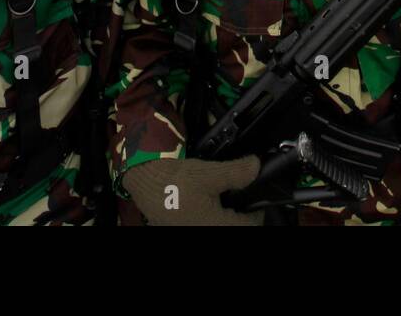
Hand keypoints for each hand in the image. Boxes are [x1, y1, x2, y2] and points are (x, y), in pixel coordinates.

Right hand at [122, 156, 263, 225]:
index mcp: (217, 226)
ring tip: (221, 196)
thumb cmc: (176, 181)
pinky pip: (203, 222)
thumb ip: (237, 172)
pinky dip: (208, 214)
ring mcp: (191, 230)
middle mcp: (204, 232)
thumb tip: (256, 167)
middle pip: (232, 225)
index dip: (256, 211)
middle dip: (238, 212)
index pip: (250, 225)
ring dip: (222, 213)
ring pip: (217, 224)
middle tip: (238, 195)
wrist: (143, 181)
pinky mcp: (180, 227)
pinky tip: (204, 199)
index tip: (256, 198)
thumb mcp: (209, 173)